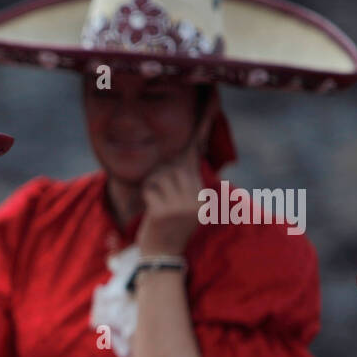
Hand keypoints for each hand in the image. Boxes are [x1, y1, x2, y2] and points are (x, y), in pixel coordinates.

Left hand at [137, 94, 218, 255]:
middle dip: (161, 175)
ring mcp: (181, 206)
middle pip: (172, 165)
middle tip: (160, 196)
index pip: (195, 155)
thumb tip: (187, 151)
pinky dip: (146, 198)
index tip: (210, 97)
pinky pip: (148, 190)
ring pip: (158, 176)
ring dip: (151, 188)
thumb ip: (183, 181)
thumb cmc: (168, 231)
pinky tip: (151, 213)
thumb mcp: (181, 206)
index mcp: (203, 195)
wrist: (161, 259)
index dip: (202, 125)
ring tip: (157, 207)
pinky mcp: (164, 212)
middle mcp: (196, 198)